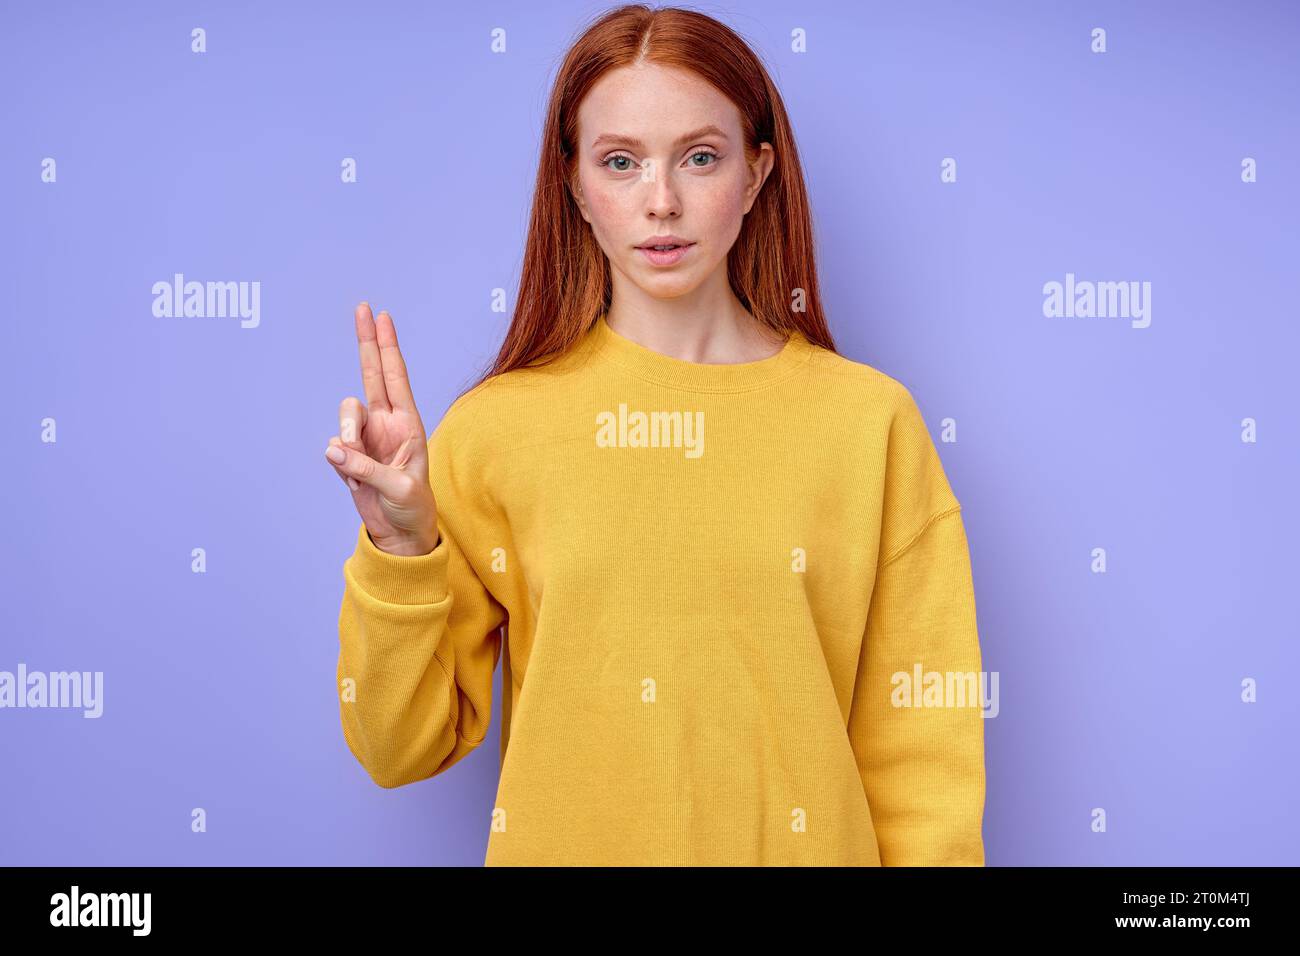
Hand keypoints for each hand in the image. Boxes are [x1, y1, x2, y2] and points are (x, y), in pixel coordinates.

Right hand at [325, 303, 438, 555]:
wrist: (400, 533)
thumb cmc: (413, 508)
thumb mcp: (398, 489)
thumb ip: (367, 468)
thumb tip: (334, 450)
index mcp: (407, 424)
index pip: (395, 377)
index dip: (387, 347)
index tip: (382, 316)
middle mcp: (386, 423)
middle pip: (371, 373)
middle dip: (367, 341)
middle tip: (362, 307)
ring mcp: (365, 437)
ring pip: (344, 414)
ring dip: (346, 434)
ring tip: (353, 464)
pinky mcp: (348, 454)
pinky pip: (334, 447)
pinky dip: (341, 464)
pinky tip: (355, 482)